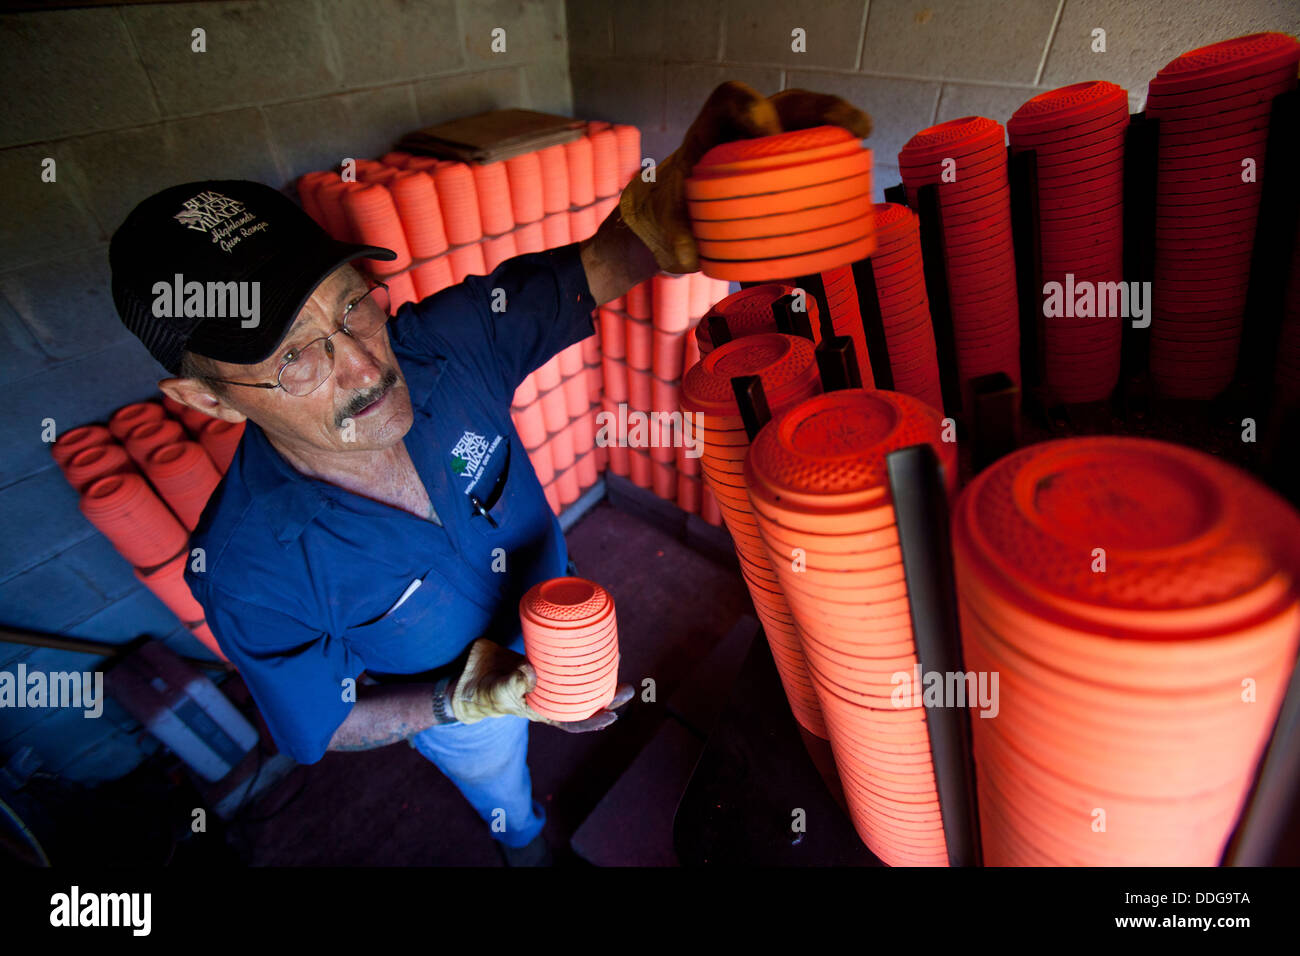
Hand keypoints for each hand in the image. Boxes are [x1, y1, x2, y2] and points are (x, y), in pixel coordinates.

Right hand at [449, 638, 633, 731]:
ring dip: (599, 675)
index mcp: (542, 712)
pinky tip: (592, 644)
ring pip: (579, 681)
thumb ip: (513, 683)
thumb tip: (534, 673)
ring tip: (619, 662)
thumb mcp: (498, 691)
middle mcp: (549, 698)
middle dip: (608, 697)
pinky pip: (565, 661)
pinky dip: (579, 655)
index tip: (613, 716)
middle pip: (584, 701)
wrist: (467, 678)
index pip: (573, 721)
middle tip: (629, 689)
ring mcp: (547, 681)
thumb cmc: (482, 693)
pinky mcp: (541, 662)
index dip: (594, 720)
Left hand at [618, 81, 872, 273]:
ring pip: (812, 124)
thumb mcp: (664, 224)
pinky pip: (819, 158)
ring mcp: (775, 148)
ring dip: (840, 125)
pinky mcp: (792, 171)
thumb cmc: (672, 215)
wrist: (679, 221)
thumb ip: (672, 235)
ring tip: (863, 134)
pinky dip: (840, 163)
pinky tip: (859, 179)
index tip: (765, 130)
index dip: (750, 107)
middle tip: (849, 125)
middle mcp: (749, 130)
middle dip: (821, 108)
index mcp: (711, 131)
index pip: (731, 101)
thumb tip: (689, 256)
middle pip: (788, 104)